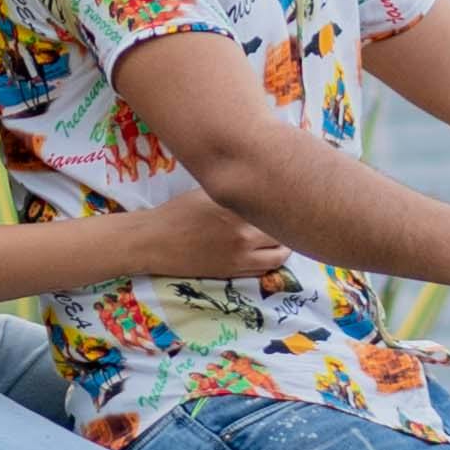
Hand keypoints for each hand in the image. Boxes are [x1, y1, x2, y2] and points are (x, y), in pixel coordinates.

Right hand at [129, 183, 297, 285]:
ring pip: (280, 253)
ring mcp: (240, 255)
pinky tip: (270, 250)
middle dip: (290, 222)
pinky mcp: (234, 270)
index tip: (295, 196)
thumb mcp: (207, 191)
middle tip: (293, 215)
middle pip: (283, 230)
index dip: (289, 200)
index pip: (276, 204)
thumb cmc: (178, 212)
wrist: (155, 242)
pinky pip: (266, 268)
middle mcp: (243, 233)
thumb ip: (236, 190)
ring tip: (283, 235)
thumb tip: (260, 179)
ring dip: (285, 244)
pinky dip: (274, 259)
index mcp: (236, 207)